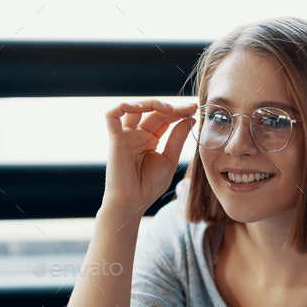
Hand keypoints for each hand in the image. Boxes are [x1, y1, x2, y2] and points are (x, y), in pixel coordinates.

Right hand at [102, 98, 197, 213]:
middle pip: (153, 112)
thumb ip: (177, 138)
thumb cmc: (149, 186)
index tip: (194, 109)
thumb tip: (189, 119)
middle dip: (171, 108)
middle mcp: (137, 135)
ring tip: (168, 108)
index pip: (165, 119)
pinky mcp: (114, 139)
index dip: (179, 112)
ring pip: (134, 108)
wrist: (132, 203)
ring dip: (151, 103)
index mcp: (151, 140)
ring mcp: (126, 136)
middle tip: (188, 108)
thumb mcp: (169, 160)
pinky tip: (140, 107)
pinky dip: (123, 105)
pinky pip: (112, 115)